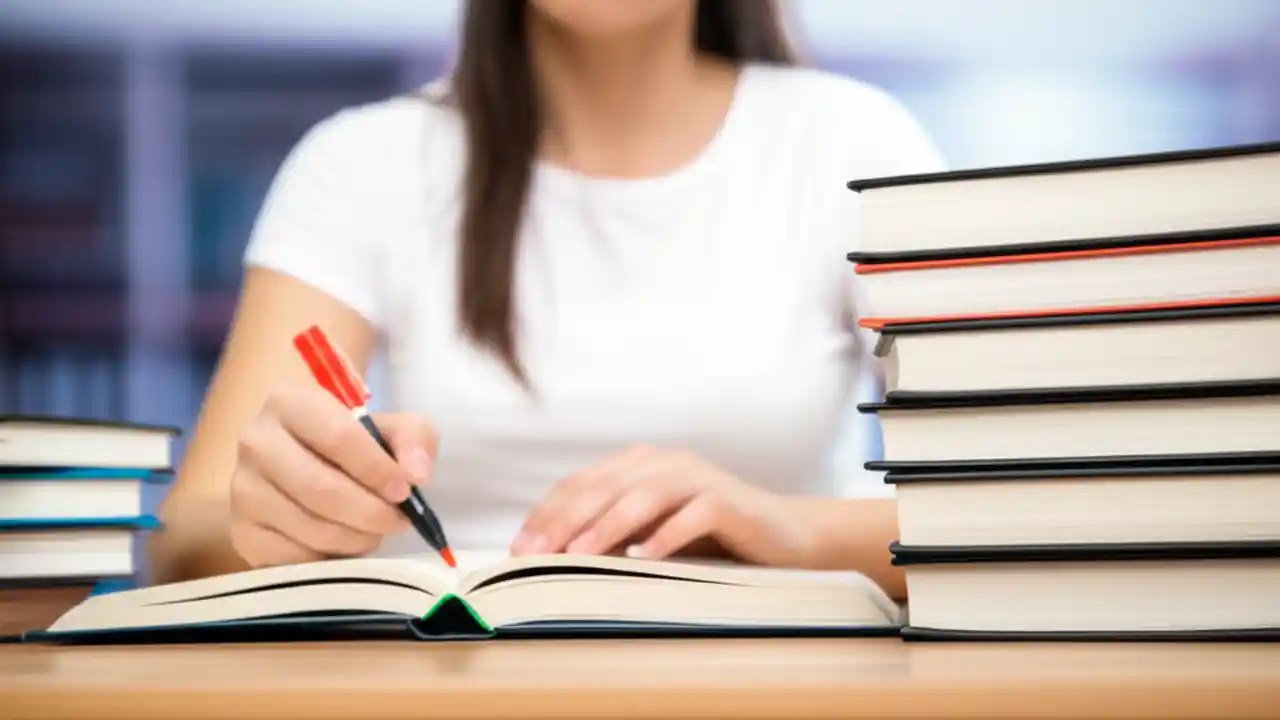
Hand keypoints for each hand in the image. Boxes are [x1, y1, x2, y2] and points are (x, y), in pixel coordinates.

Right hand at [230, 386, 437, 567]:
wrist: (303, 463)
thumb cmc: (352, 443)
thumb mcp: (390, 427)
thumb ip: (414, 439)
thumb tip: (417, 475)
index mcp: (289, 403)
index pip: (337, 436)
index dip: (376, 469)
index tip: (405, 491)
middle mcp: (255, 442)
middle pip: (320, 488)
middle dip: (370, 512)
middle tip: (398, 521)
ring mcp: (242, 490)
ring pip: (310, 527)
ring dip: (356, 538)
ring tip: (374, 530)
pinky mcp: (242, 533)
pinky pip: (295, 559)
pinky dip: (331, 559)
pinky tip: (343, 544)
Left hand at [511, 446, 819, 566]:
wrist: (781, 534)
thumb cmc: (709, 538)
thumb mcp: (649, 534)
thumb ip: (610, 535)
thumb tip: (553, 556)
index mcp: (638, 465)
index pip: (581, 484)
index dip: (547, 513)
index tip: (519, 546)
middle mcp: (664, 463)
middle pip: (604, 487)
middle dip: (565, 520)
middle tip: (536, 552)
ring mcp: (697, 477)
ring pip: (643, 496)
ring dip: (608, 525)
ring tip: (579, 553)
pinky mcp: (727, 501)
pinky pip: (692, 515)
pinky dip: (667, 535)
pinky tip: (646, 556)